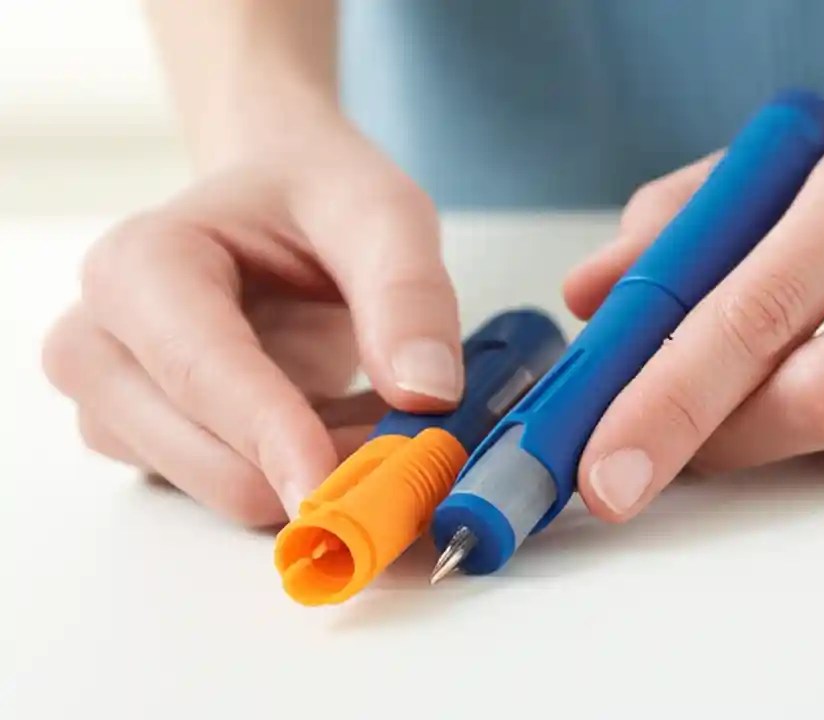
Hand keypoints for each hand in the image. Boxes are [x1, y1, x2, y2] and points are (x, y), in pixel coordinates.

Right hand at [42, 117, 460, 525]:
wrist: (278, 195)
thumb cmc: (315, 194)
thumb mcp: (385, 214)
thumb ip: (410, 294)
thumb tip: (426, 395)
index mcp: (139, 264)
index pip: (198, 370)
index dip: (269, 435)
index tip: (332, 485)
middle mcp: (99, 341)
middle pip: (200, 455)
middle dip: (311, 466)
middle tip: (409, 445)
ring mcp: (114, 405)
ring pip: (219, 490)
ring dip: (313, 476)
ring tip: (377, 413)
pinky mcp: (150, 447)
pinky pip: (235, 494)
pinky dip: (304, 479)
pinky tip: (345, 427)